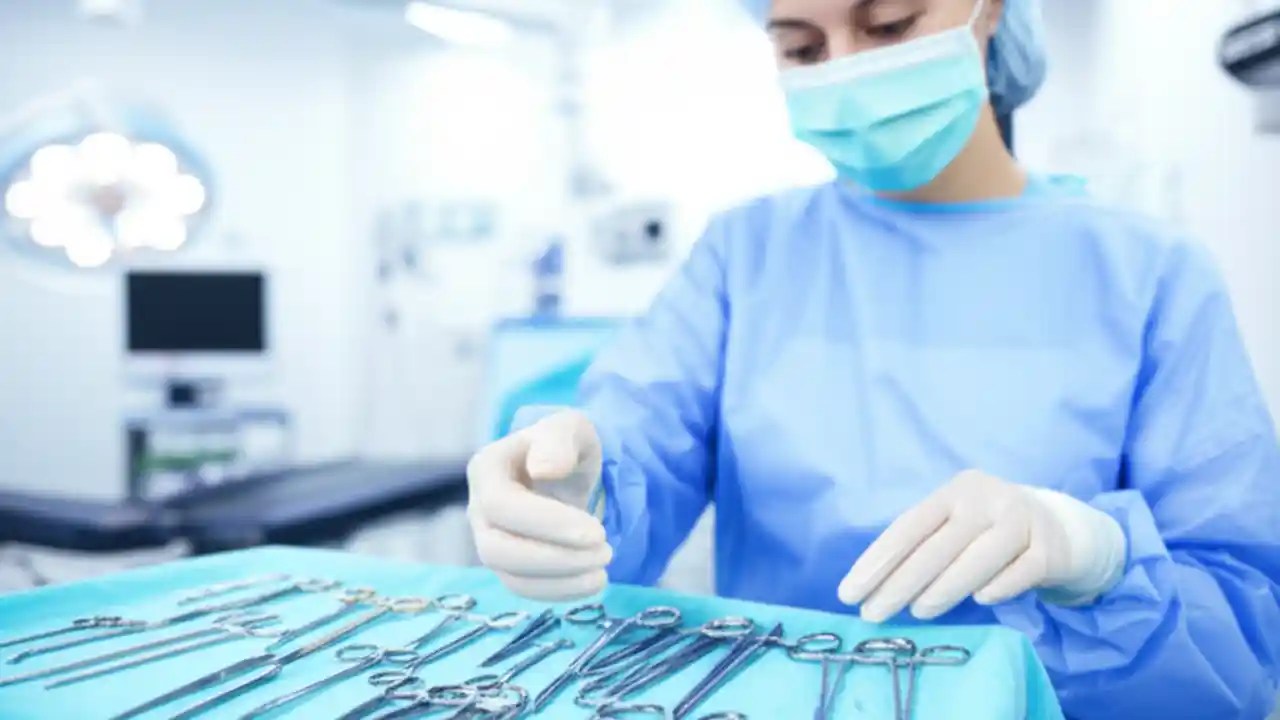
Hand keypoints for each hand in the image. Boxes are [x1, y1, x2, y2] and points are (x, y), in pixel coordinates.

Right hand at [467, 410, 611, 600]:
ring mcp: (488, 539)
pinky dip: (559, 592)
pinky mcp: (506, 565)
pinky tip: (593, 582)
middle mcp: (478, 508)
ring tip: (603, 571)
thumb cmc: (564, 446)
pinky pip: (523, 590)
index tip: (596, 531)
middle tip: (605, 552)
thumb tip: (542, 469)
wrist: (566, 470)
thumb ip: (558, 439)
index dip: (547, 524)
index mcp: (486, 468)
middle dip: (553, 559)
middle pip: (497, 549)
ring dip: (559, 581)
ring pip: (509, 576)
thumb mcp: (570, 428)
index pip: (502, 505)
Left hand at [838, 470, 1125, 622]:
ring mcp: (1021, 521)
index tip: (849, 593)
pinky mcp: (1050, 549)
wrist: (1060, 527)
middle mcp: (986, 500)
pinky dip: (997, 588)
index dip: (877, 561)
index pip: (908, 526)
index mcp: (954, 491)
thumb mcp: (957, 525)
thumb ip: (925, 546)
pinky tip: (980, 602)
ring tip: (917, 613)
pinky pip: (1019, 573)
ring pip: (977, 559)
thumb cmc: (989, 531)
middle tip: (872, 614)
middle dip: (900, 584)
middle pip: (937, 546)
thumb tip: (874, 587)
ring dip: (943, 589)